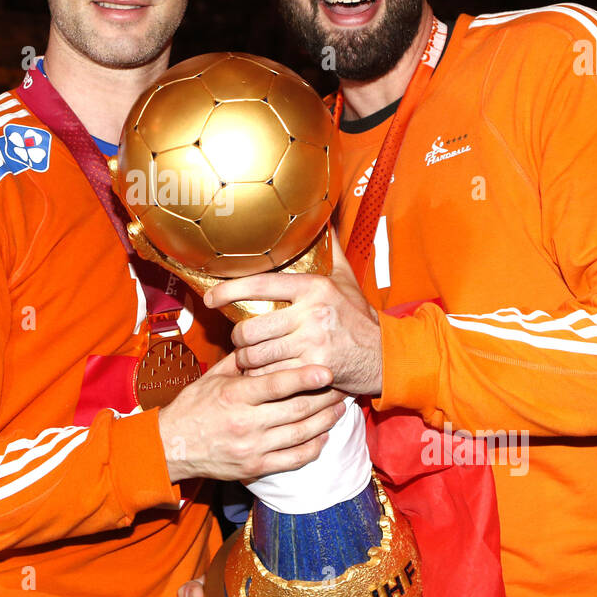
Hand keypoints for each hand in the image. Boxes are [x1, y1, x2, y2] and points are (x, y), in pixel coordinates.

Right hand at [157, 350, 344, 482]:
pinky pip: (293, 459)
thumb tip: (264, 338)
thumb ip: (241, 361)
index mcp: (234, 395)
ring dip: (325, 421)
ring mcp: (252, 447)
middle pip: (296, 409)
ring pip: (300, 434)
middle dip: (324, 398)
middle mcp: (245, 422)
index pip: (276, 384)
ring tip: (339, 408)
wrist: (171, 446)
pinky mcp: (256, 467)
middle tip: (342, 387)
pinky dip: (313, 447)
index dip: (305, 377)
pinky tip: (323, 436)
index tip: (327, 369)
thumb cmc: (192, 407)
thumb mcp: (212, 378)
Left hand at [203, 231, 382, 395]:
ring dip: (248, 361)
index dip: (228, 290)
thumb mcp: (347, 281)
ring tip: (252, 359)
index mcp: (313, 288)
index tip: (210, 297)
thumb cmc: (360, 318)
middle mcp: (311, 313)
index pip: (260, 284)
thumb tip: (325, 219)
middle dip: (239, 339)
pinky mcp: (313, 370)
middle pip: (250, 328)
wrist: (386, 356)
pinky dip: (263, 378)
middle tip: (242, 341)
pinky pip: (271, 375)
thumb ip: (331, 252)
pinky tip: (267, 374)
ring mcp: (312, 343)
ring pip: (256, 355)